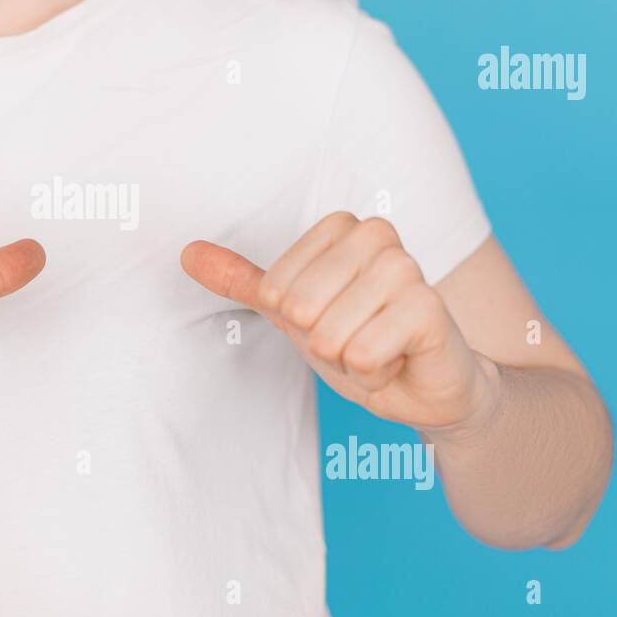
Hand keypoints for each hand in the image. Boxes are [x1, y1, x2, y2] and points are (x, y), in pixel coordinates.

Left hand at [181, 212, 496, 432]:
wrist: (424, 388)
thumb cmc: (361, 340)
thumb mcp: (292, 313)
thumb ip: (244, 281)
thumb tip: (188, 253)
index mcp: (341, 227)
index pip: (274, 287)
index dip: (295, 320)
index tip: (332, 319)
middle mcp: (377, 236)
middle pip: (298, 308)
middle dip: (320, 342)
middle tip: (356, 339)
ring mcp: (407, 268)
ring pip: (329, 335)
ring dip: (347, 360)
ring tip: (378, 349)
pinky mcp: (428, 308)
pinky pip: (362, 355)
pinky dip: (373, 375)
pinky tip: (398, 362)